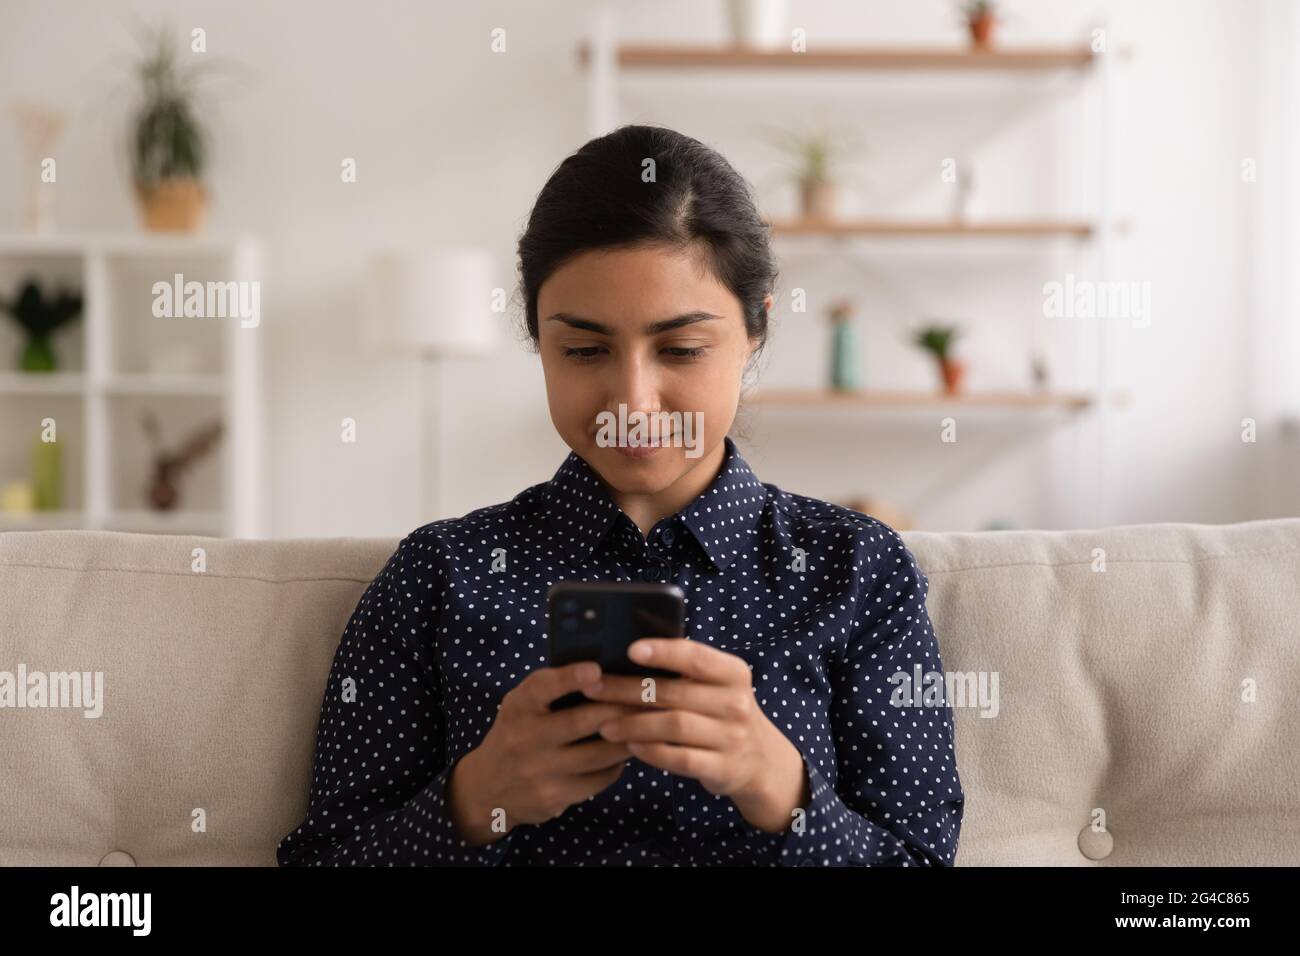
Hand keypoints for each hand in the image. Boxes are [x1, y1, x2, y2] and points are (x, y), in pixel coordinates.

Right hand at [447, 661, 644, 845]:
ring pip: (598, 753)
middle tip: (646, 698)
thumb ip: (550, 689)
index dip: (570, 678)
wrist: (488, 788)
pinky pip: (598, 779)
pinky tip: (625, 753)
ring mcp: (539, 771)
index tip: (596, 669)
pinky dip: (617, 765)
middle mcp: (525, 739)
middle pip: (582, 721)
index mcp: (518, 707)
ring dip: (627, 738)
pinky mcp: (554, 797)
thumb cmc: (515, 733)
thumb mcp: (520, 706)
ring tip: (647, 724)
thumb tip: (602, 671)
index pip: (542, 688)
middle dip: (619, 708)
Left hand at [579, 638, 810, 833]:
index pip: (697, 657)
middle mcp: (736, 703)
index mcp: (734, 673)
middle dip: (628, 690)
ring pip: (674, 726)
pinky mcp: (722, 768)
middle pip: (675, 693)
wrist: (759, 760)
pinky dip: (652, 752)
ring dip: (633, 724)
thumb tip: (628, 655)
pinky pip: (680, 759)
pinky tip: (630, 746)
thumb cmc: (722, 712)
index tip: (630, 649)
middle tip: (594, 688)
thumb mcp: (717, 685)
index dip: (664, 652)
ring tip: (604, 724)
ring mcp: (732, 737)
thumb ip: (685, 670)